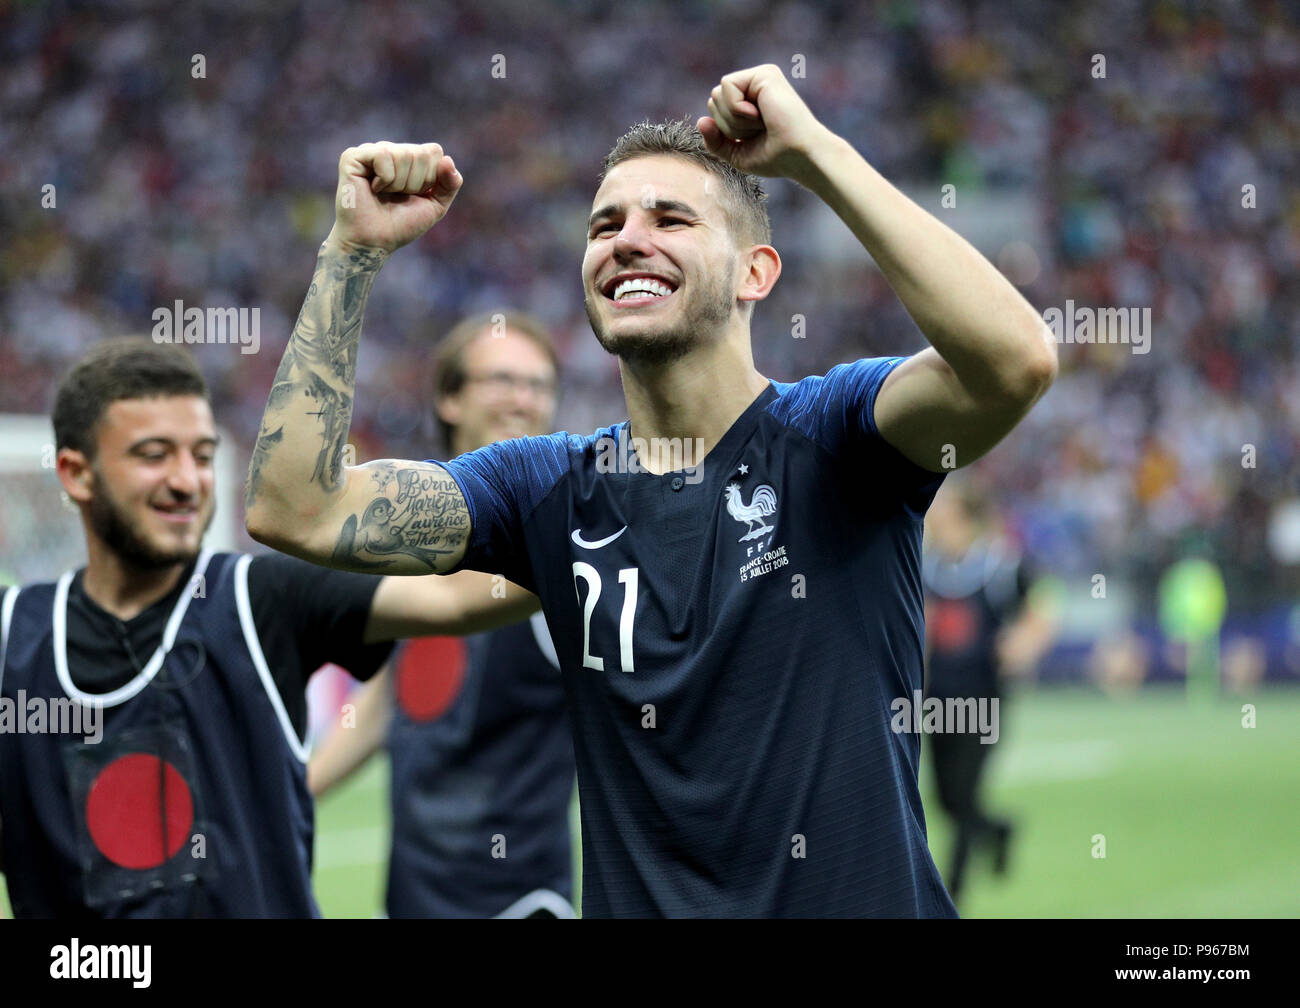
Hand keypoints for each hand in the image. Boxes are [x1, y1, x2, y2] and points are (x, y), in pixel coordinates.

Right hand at [325, 142, 462, 255]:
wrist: (374, 242)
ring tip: (384, 194)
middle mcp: (391, 150)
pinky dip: (385, 179)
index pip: (434, 151)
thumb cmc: (401, 225)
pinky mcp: (353, 156)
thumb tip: (447, 159)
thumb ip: (450, 183)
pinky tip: (373, 188)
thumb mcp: (435, 205)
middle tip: (398, 196)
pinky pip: (383, 154)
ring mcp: (371, 151)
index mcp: (409, 158)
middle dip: (416, 183)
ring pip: (404, 154)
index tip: (415, 195)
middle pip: (422, 153)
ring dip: (399, 184)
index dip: (431, 178)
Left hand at [696, 64, 830, 181]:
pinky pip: (727, 87)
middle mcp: (755, 85)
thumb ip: (715, 141)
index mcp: (750, 100)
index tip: (752, 138)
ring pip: (717, 94)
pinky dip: (737, 109)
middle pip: (713, 100)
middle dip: (728, 125)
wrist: (799, 156)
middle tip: (758, 131)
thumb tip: (700, 121)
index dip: (724, 130)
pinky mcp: (764, 73)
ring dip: (734, 120)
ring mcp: (760, 77)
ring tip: (761, 123)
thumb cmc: (775, 157)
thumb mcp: (736, 154)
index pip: (715, 108)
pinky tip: (760, 114)